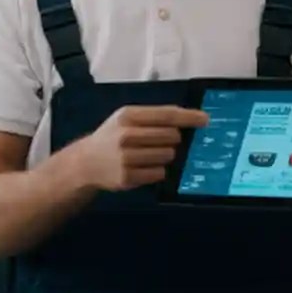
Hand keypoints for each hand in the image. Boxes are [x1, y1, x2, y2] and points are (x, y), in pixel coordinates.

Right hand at [75, 105, 209, 191]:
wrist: (86, 162)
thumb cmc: (112, 136)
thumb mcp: (125, 118)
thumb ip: (152, 117)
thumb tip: (187, 120)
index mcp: (128, 116)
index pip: (166, 115)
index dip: (188, 117)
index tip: (205, 119)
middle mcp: (126, 135)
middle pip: (171, 136)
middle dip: (174, 139)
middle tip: (163, 141)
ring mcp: (126, 158)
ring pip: (168, 155)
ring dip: (165, 155)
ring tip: (148, 154)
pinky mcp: (128, 177)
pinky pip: (159, 173)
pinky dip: (158, 170)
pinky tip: (144, 166)